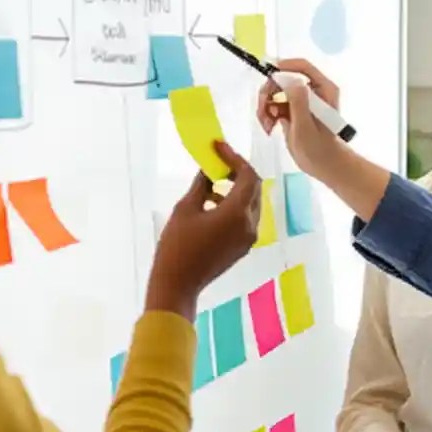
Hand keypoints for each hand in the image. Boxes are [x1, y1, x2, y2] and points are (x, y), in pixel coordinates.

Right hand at [144, 141, 260, 319]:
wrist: (178, 284)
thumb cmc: (177, 246)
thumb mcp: (186, 209)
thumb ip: (202, 184)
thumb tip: (207, 168)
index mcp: (238, 213)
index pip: (248, 176)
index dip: (235, 158)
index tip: (219, 147)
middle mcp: (250, 224)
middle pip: (254, 188)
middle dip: (239, 172)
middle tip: (219, 161)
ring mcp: (249, 238)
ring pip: (251, 203)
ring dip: (236, 189)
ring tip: (212, 182)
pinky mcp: (243, 247)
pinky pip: (245, 218)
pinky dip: (234, 206)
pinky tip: (212, 203)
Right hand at [256, 57, 344, 179]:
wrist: (323, 166)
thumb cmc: (320, 148)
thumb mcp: (307, 125)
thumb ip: (299, 101)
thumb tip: (290, 80)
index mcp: (323, 89)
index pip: (302, 67)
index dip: (284, 67)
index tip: (268, 77)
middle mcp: (312, 91)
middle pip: (283, 79)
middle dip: (269, 93)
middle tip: (263, 110)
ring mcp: (301, 101)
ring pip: (275, 92)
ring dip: (265, 107)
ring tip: (266, 125)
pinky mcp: (292, 111)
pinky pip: (273, 105)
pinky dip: (267, 115)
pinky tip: (268, 128)